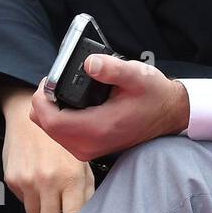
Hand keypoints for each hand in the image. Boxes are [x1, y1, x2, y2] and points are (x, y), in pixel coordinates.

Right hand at [3, 91, 94, 212]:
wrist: (29, 118)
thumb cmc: (63, 143)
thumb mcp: (82, 161)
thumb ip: (86, 190)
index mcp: (72, 178)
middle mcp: (48, 182)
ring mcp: (27, 182)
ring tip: (48, 206)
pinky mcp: (12, 180)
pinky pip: (23, 203)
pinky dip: (30, 200)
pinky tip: (36, 184)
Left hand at [29, 55, 190, 162]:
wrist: (168, 114)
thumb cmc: (154, 94)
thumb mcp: (137, 75)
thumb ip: (112, 68)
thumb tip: (89, 62)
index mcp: (97, 128)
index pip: (50, 119)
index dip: (42, 98)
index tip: (51, 79)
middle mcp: (89, 145)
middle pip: (45, 126)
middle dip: (44, 102)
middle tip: (56, 82)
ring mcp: (88, 150)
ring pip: (51, 131)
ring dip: (51, 110)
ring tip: (65, 90)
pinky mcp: (90, 149)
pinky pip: (61, 135)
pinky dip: (60, 118)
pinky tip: (72, 103)